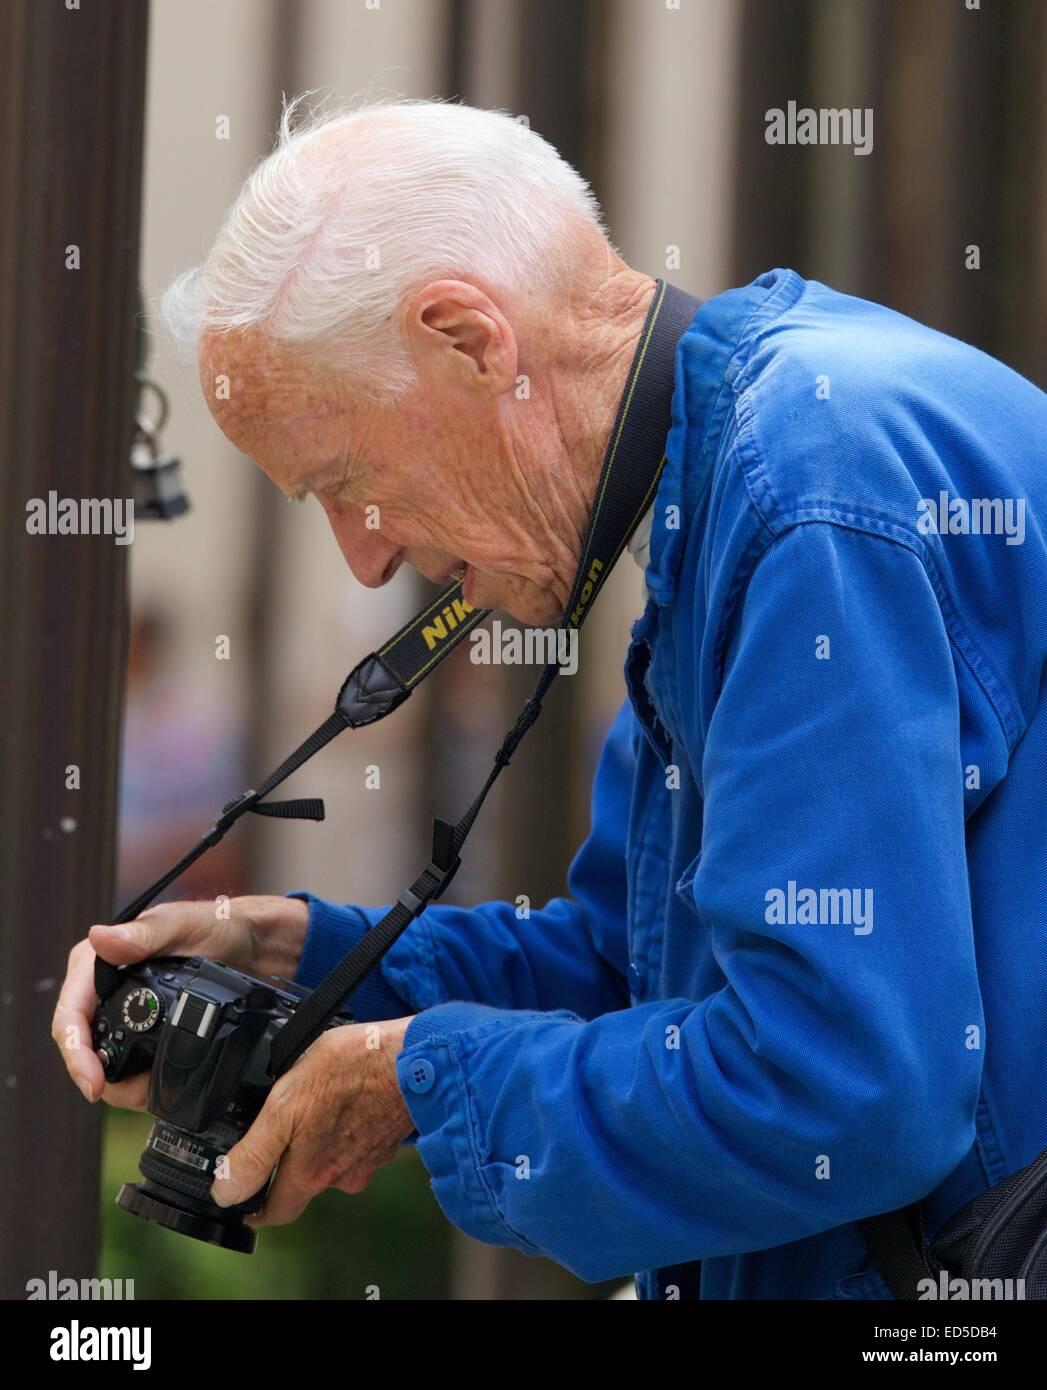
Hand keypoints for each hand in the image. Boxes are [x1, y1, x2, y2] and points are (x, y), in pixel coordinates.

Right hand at [51, 895, 309, 1110]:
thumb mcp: (180, 925)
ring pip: (108, 1062)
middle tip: (135, 1096)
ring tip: (152, 1093)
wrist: (251, 946)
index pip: (70, 1016)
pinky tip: (160, 1086)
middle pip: (84, 1048)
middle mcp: (103, 992)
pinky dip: (143, 1080)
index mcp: (96, 964)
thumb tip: (99, 937)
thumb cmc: (214, 924)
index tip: (93, 1084)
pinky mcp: (146, 1032)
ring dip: (124, 1085)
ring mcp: (124, 1014)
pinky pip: (133, 1064)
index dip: (76, 1054)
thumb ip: (142, 935)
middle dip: (102, 1078)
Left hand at [211, 1017, 414, 1224]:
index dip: (253, 1207)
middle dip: (287, 1163)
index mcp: (312, 1172)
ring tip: (315, 1102)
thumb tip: (225, 1193)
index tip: (241, 1197)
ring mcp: (369, 1158)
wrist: (416, 1057)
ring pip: (333, 1160)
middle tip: (277, 1131)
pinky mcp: (388, 1138)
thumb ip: (255, 1153)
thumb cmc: (353, 1071)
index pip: (275, 1211)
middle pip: (304, 1182)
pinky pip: (358, 1141)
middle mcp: (342, 1175)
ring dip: (320, 1140)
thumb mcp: (286, 1105)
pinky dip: (347, 1125)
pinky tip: (346, 1096)